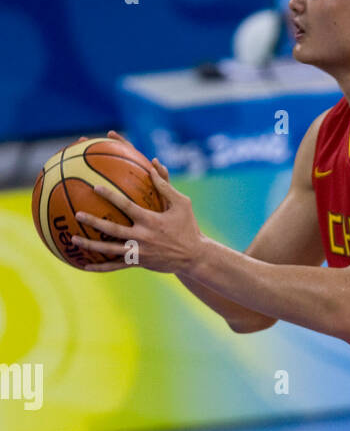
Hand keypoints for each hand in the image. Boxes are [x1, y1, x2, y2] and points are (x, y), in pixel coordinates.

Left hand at [71, 156, 203, 274]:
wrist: (195, 258)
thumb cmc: (188, 227)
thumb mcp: (182, 204)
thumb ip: (165, 185)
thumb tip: (153, 164)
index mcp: (150, 221)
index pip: (126, 206)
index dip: (111, 196)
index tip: (96, 187)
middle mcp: (142, 238)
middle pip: (113, 230)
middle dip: (94, 222)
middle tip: (78, 215)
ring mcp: (139, 253)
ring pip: (110, 250)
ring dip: (91, 246)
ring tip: (73, 240)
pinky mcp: (138, 263)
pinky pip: (116, 266)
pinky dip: (100, 266)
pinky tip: (85, 266)